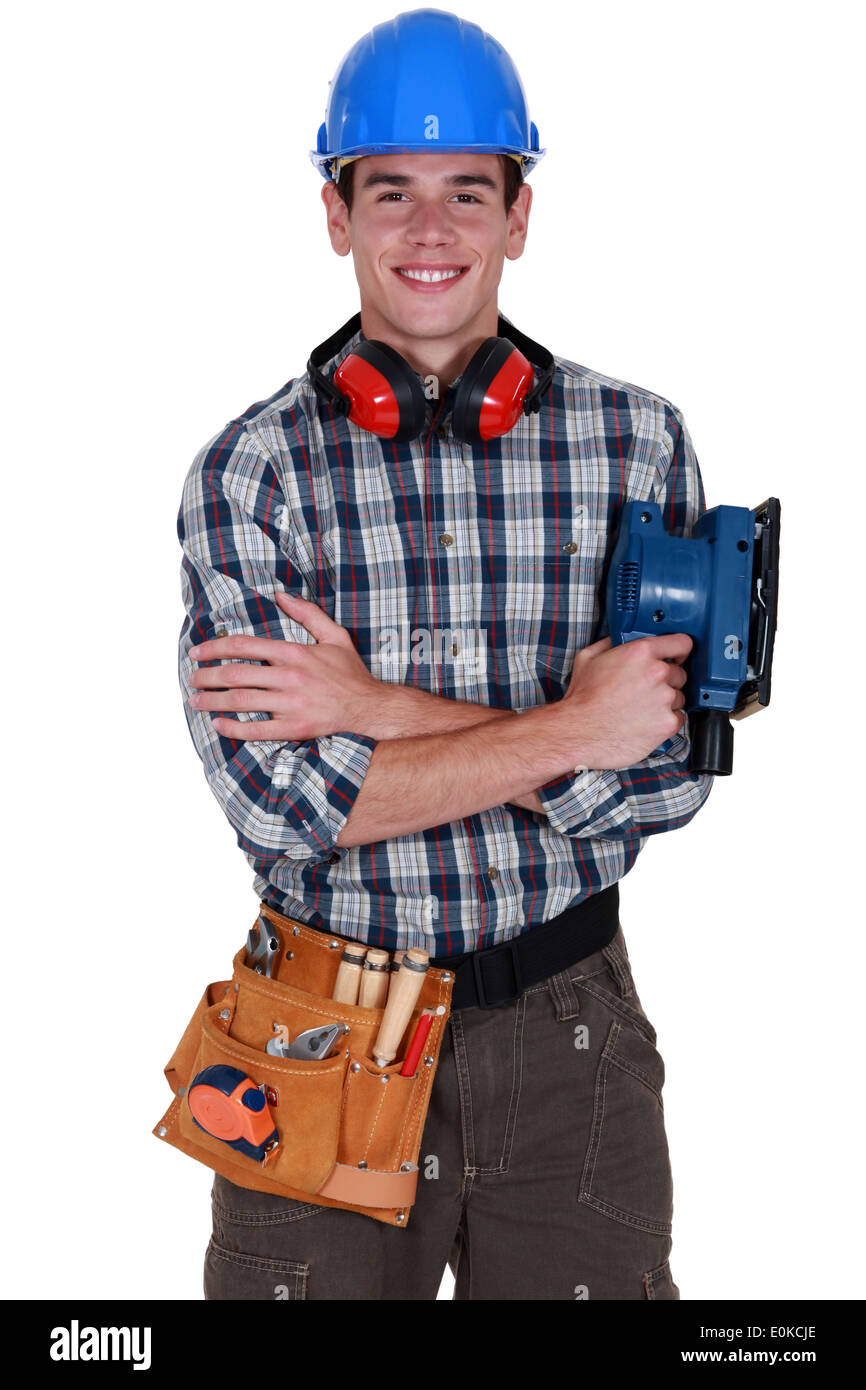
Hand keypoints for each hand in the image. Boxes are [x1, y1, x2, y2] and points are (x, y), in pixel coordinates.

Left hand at [187, 592, 380, 740]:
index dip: (215, 648)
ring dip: (213, 702)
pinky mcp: (295, 728)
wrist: (371, 708)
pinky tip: (218, 725)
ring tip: (196, 701)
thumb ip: (307, 613)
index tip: (198, 652)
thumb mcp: (334, 636)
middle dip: (207, 676)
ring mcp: (292, 705)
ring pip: (241, 702)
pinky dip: (233, 729)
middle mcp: (290, 678)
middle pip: (236, 674)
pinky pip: (257, 730)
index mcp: (295, 653)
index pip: (244, 646)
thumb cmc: (350, 673)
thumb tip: (281, 595)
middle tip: (191, 678)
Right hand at [561, 633, 691, 769]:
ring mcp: (665, 699)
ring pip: (679, 697)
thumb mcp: (588, 658)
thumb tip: (617, 640)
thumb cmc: (582, 700)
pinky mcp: (668, 723)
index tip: (677, 657)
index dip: (679, 651)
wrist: (579, 732)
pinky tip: (646, 721)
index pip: (681, 643)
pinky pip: (678, 718)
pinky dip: (666, 721)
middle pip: (680, 673)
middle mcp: (657, 673)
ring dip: (665, 702)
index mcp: (641, 653)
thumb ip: (609, 644)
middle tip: (645, 690)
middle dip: (666, 680)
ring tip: (642, 708)